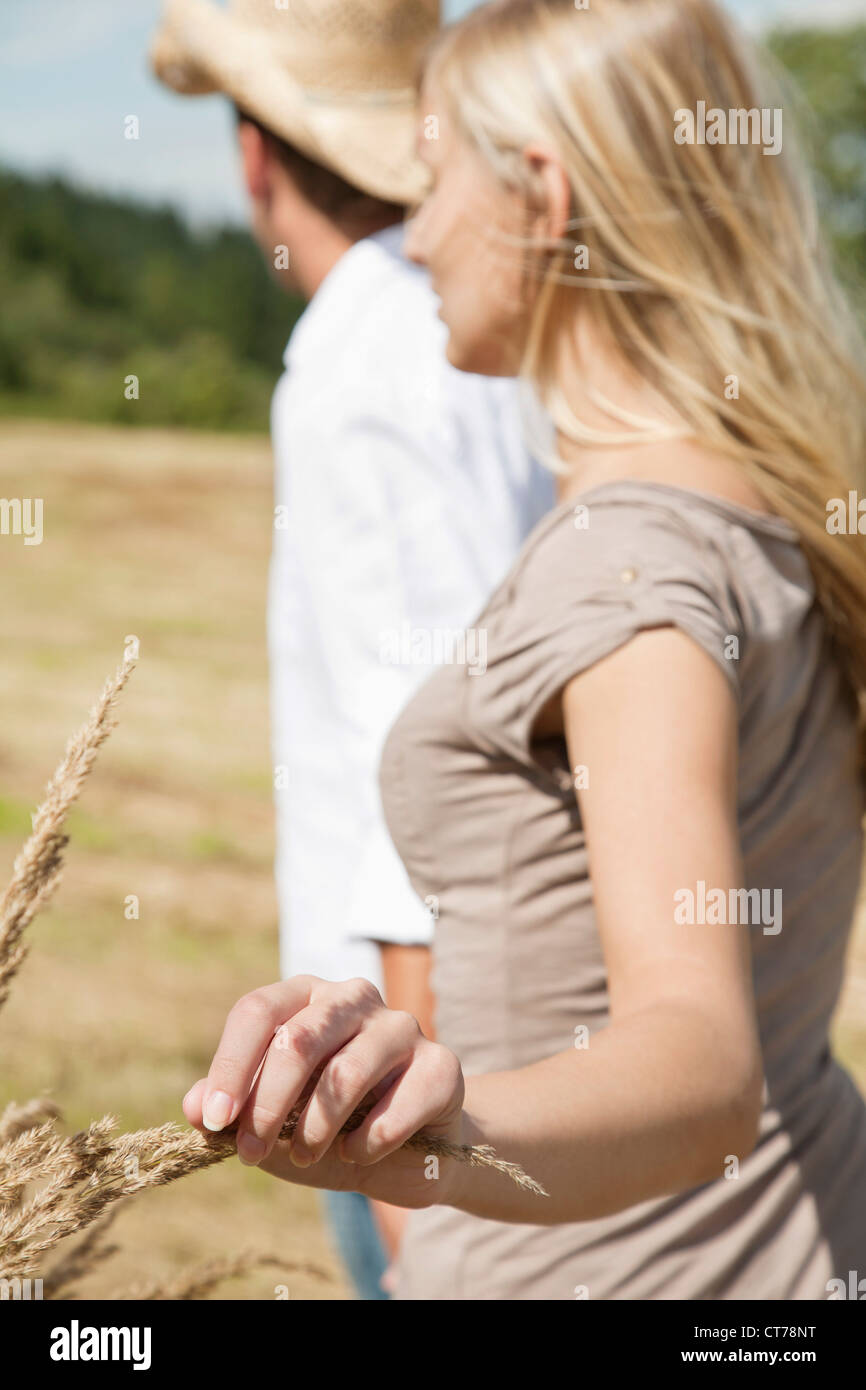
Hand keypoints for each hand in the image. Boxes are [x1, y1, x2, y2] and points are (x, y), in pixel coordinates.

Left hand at [182, 975, 464, 1209]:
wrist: (408, 1155)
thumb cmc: (328, 1129)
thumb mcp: (270, 1124)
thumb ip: (230, 1112)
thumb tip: (191, 1107)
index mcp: (306, 996)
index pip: (257, 1011)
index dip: (230, 1067)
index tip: (213, 1121)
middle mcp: (353, 998)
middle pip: (298, 1038)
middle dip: (266, 1105)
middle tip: (249, 1155)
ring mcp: (401, 1026)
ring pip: (345, 1074)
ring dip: (314, 1129)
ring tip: (304, 1157)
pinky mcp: (441, 1064)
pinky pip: (395, 1107)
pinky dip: (367, 1143)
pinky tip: (358, 1155)